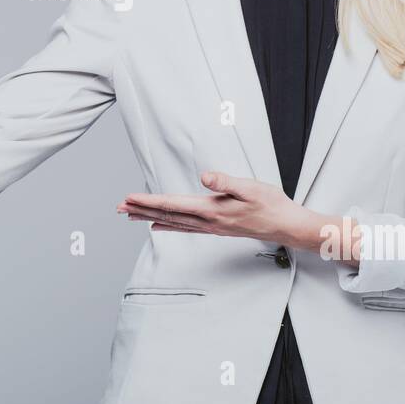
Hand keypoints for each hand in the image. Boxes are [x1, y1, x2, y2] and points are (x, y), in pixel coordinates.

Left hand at [116, 171, 342, 251]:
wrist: (286, 226)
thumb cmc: (270, 204)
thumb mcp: (251, 187)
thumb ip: (226, 182)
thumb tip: (204, 176)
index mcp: (212, 210)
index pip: (173, 204)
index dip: (149, 201)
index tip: (129, 198)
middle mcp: (207, 221)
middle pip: (167, 215)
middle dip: (141, 210)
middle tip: (118, 207)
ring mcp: (210, 227)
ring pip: (172, 222)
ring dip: (149, 217)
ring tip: (129, 215)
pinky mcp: (215, 227)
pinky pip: (184, 227)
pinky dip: (167, 225)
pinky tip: (157, 225)